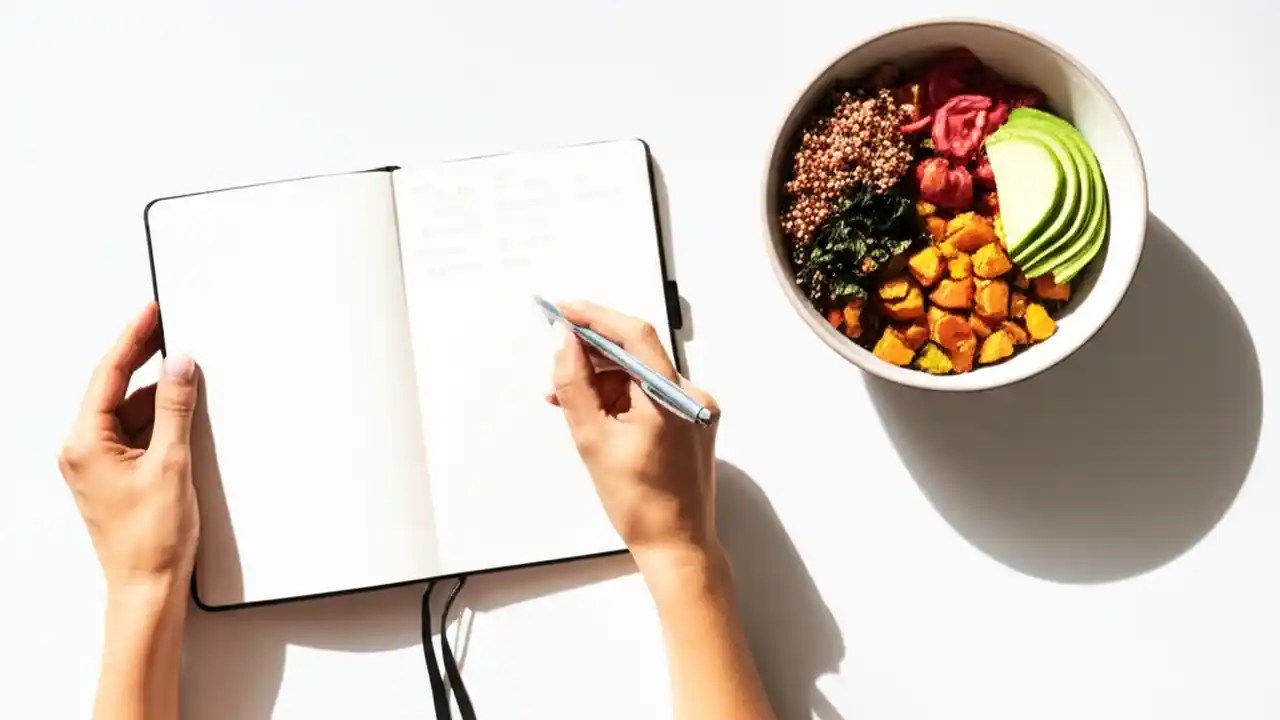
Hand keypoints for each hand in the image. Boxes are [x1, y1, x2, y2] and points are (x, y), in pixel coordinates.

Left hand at [58, 302, 200, 591]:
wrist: (147, 587)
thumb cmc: (150, 538)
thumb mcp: (170, 462)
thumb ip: (175, 408)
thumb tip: (180, 365)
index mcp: (84, 443)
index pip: (108, 375)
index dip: (132, 338)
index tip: (150, 312)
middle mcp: (83, 450)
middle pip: (116, 391)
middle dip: (146, 363)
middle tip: (172, 331)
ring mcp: (98, 464)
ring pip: (130, 413)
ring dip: (160, 399)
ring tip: (192, 383)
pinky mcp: (116, 475)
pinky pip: (137, 435)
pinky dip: (161, 422)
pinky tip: (185, 416)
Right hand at [549, 301, 720, 568]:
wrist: (677, 545)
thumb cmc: (641, 505)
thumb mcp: (592, 441)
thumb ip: (575, 386)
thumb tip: (564, 344)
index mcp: (671, 399)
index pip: (634, 336)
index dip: (595, 317)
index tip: (564, 311)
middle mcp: (692, 397)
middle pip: (637, 354)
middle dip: (594, 355)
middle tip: (557, 359)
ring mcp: (695, 409)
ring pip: (641, 376)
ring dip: (604, 381)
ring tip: (567, 401)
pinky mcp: (692, 421)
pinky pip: (651, 394)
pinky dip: (622, 398)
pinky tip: (595, 413)